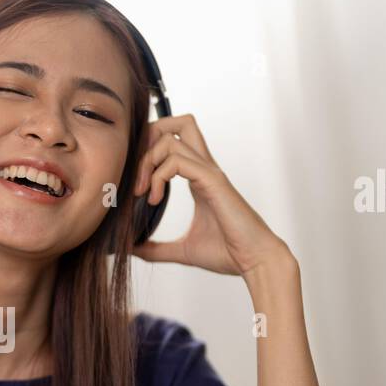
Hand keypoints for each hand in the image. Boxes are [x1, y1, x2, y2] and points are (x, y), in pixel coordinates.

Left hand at [131, 114, 290, 276]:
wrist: (254, 261)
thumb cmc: (228, 252)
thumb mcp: (182, 250)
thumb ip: (155, 249)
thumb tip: (132, 251)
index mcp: (199, 177)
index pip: (174, 140)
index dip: (148, 150)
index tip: (136, 184)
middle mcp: (204, 168)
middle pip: (176, 124)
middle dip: (147, 138)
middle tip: (136, 173)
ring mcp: (209, 172)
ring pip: (171, 138)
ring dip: (148, 161)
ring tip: (143, 192)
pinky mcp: (212, 181)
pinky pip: (177, 160)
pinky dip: (158, 176)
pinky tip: (154, 199)